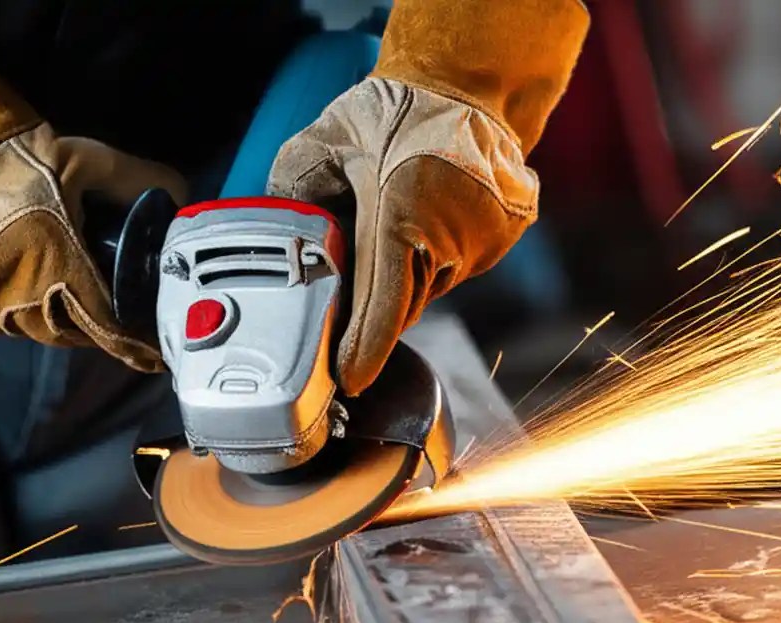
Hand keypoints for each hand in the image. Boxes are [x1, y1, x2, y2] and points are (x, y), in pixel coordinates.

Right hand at [0, 12, 184, 371]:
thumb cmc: (12, 159)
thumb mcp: (89, 161)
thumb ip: (142, 183)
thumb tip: (182, 199)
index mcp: (59, 278)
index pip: (113, 331)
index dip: (137, 340)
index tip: (154, 349)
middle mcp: (17, 309)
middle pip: (73, 334)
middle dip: (94, 319)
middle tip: (107, 299)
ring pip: (31, 330)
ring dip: (50, 313)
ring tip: (57, 280)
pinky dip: (7, 305)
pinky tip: (14, 276)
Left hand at [268, 0, 588, 395]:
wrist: (466, 85)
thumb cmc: (397, 109)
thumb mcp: (322, 144)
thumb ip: (293, 197)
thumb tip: (275, 245)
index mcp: (404, 212)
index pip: (382, 306)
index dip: (363, 350)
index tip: (348, 379)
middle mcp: (453, 234)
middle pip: (403, 303)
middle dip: (373, 302)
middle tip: (350, 274)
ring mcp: (486, 239)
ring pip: (430, 288)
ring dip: (405, 277)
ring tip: (394, 226)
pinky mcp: (505, 238)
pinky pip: (457, 269)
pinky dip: (435, 259)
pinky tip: (426, 219)